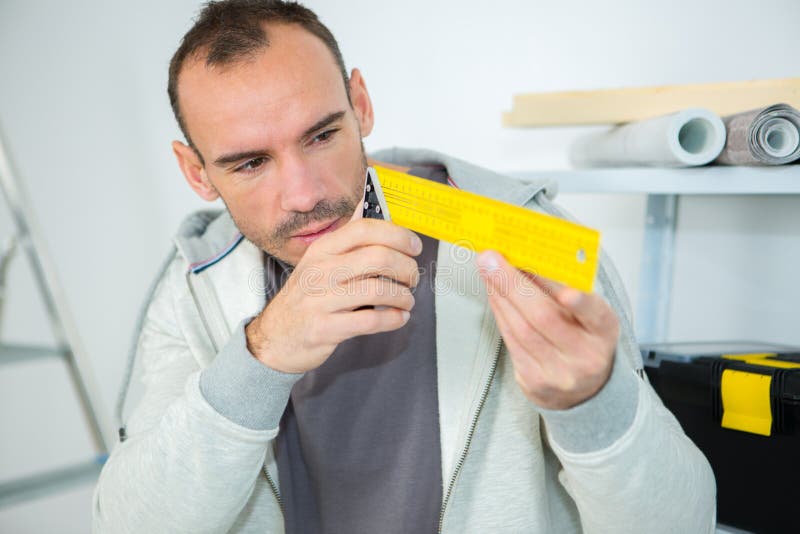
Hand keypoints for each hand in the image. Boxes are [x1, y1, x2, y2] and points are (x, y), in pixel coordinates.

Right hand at [246, 208, 421, 373]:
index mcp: (323, 249)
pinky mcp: (325, 328)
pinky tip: (399, 317)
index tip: (414, 246)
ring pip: (377, 289)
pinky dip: (393, 319)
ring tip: (406, 300)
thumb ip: (347, 237)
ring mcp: (321, 300)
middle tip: (413, 278)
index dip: (398, 235)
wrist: (276, 337)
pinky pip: (370, 321)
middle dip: (406, 268)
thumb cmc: (306, 298)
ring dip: (403, 296)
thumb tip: (368, 205)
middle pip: (378, 257)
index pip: (365, 229)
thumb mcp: (320, 262)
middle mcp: (321, 270)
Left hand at [476, 250, 618, 409]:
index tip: (568, 291)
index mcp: (604, 332)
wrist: (584, 389)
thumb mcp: (589, 314)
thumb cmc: (584, 338)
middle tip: (492, 259)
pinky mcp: (534, 381)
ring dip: (499, 294)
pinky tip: (493, 293)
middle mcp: (585, 356)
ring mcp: (559, 373)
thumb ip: (566, 287)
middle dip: (513, 284)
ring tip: (488, 270)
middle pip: (544, 318)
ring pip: (521, 329)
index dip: (582, 304)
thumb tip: (529, 257)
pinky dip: (499, 312)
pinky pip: (510, 341)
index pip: (596, 316)